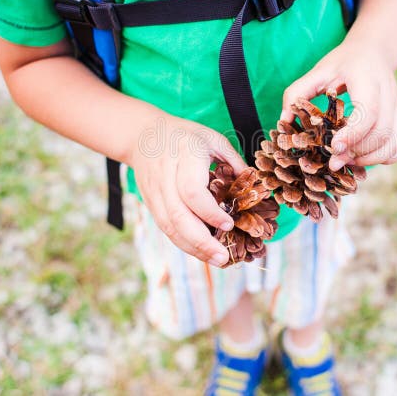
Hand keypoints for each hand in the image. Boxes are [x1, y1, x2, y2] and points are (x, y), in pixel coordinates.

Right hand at [130, 115, 247, 267]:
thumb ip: (234, 162)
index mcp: (184, 156)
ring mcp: (154, 192)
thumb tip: (255, 188)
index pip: (192, 192)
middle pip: (178, 216)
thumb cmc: (185, 136)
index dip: (210, 212)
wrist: (142, 135)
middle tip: (224, 258)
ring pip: (169, 226)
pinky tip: (201, 251)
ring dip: (192, 248)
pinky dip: (183, 243)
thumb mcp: (213, 139)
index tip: (229, 224)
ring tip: (216, 260)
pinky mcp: (150, 203)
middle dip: (201, 241)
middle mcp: (165, 176)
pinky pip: (165, 228)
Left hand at [280, 31, 396, 169]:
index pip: (368, 110)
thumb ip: (297, 92)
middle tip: (334, 161)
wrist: (373, 52)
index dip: (353, 134)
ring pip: (394, 141)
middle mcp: (388, 92)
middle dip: (357, 151)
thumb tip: (283, 120)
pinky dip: (386, 157)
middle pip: (381, 131)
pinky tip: (364, 156)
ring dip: (371, 158)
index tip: (333, 147)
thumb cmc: (342, 63)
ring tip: (347, 159)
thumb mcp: (318, 71)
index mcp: (367, 78)